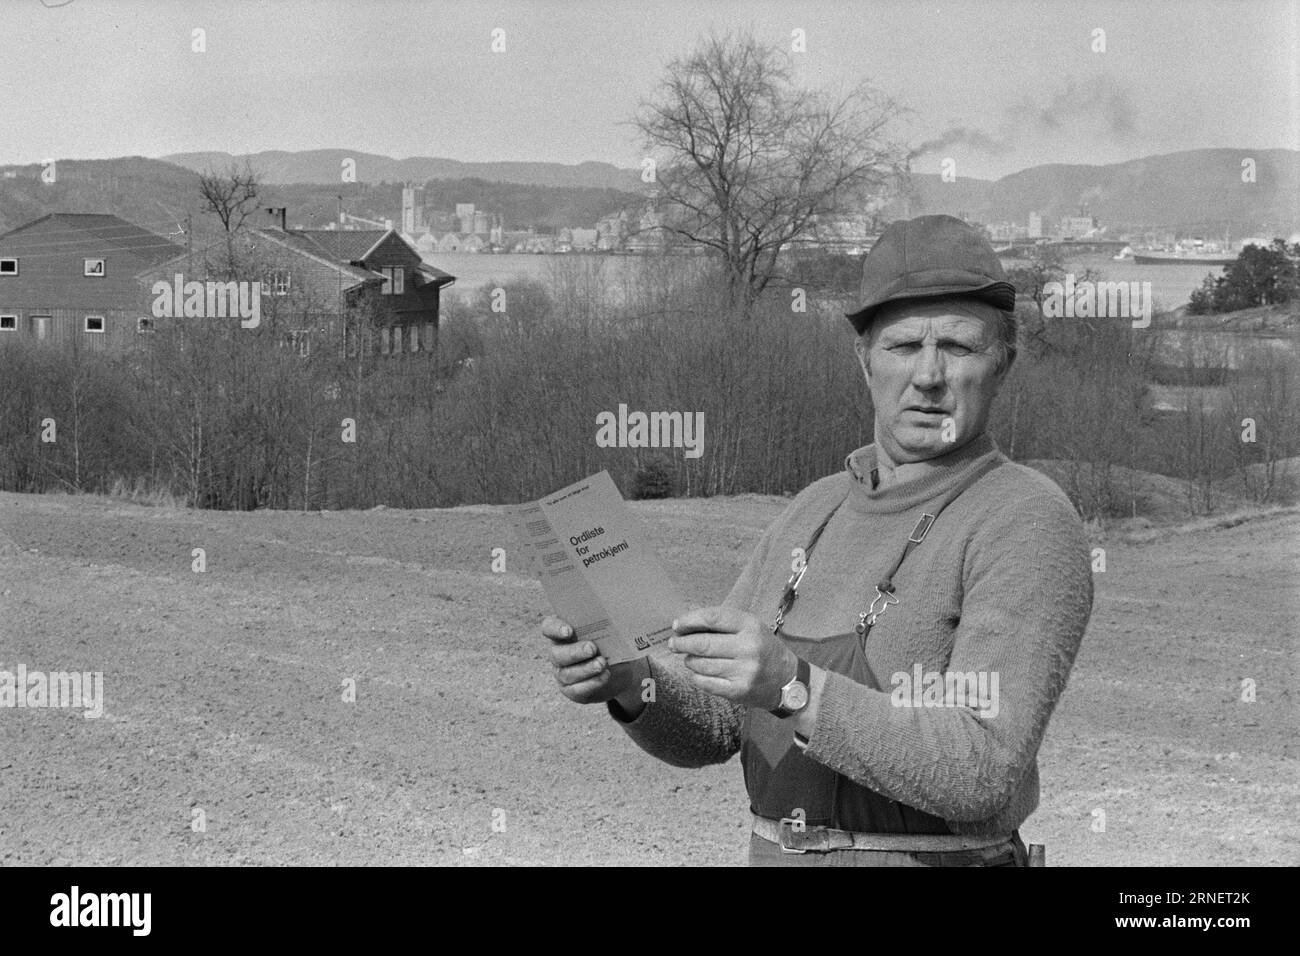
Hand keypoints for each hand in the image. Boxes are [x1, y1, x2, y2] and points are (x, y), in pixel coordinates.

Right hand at [542, 616, 646, 708]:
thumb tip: (617, 617)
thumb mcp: (610, 632)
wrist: (619, 670)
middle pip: (557, 653)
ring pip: (567, 673)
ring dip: (586, 669)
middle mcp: (558, 652)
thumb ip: (607, 625)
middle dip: (575, 651)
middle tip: (592, 648)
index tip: (569, 631)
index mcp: (563, 632)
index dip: (555, 629)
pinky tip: (604, 676)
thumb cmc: (611, 643)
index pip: (549, 627)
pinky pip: (577, 689)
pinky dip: (592, 683)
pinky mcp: (572, 690)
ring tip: (602, 664)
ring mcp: (562, 673)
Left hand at [669, 606, 796, 709]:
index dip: (690, 620)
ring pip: (701, 664)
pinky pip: (706, 683)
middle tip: (673, 643)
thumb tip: (686, 624)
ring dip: (689, 660)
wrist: (787, 679)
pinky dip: (696, 677)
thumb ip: (722, 623)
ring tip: (689, 658)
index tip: (677, 625)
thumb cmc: (762, 648)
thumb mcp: (750, 627)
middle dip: (682, 643)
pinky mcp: (738, 690)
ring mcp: (744, 671)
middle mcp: (748, 648)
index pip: (713, 618)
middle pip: (703, 643)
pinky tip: (697, 673)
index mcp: (750, 626)